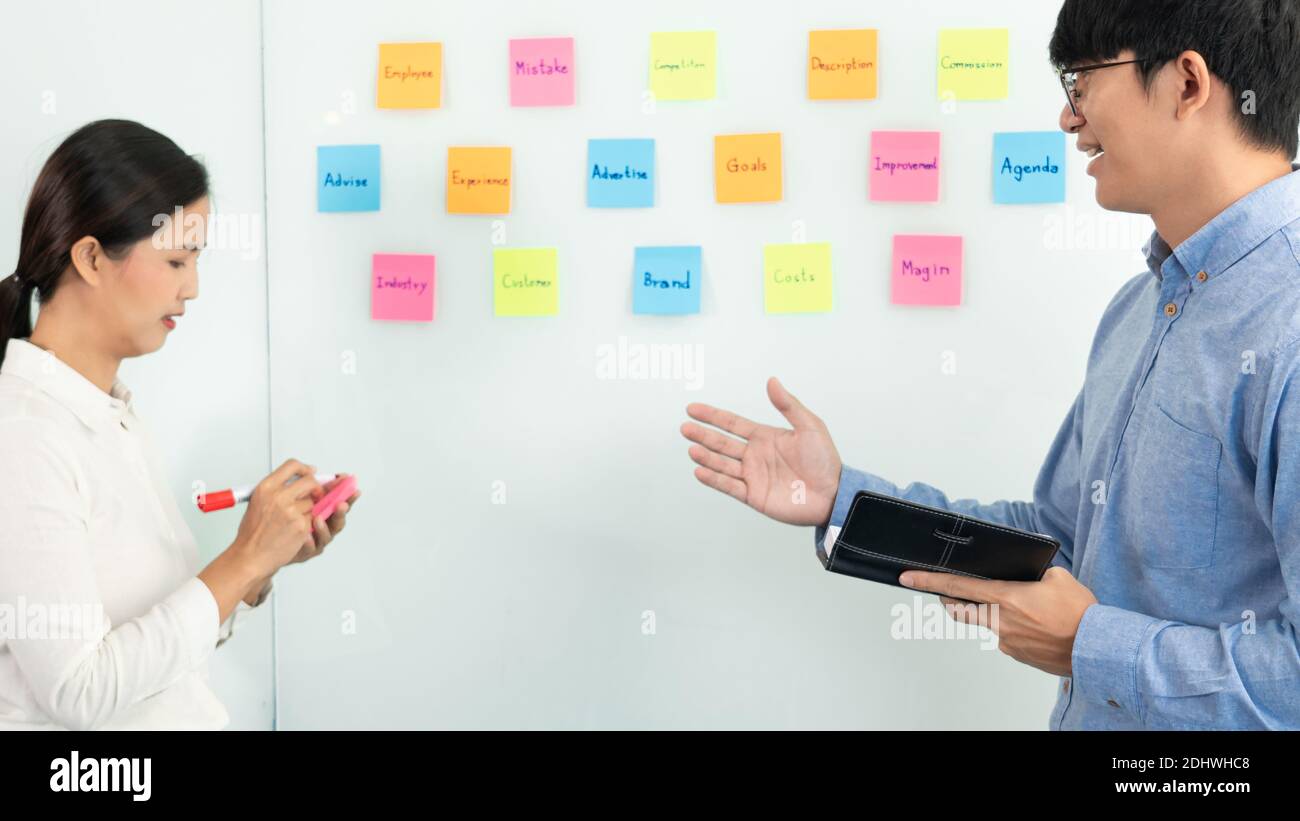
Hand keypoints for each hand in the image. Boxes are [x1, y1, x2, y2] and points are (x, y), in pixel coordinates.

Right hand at [231, 459, 321, 575]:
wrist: (251, 555)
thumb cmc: (252, 532)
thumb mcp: (258, 501)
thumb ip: (276, 489)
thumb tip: (296, 480)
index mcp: (266, 488)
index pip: (292, 465)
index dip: (304, 468)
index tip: (309, 472)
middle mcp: (279, 497)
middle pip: (310, 481)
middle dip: (314, 488)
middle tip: (314, 493)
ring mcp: (292, 511)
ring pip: (312, 502)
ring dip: (308, 509)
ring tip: (292, 519)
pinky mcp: (301, 525)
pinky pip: (312, 518)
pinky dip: (307, 523)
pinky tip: (294, 530)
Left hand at [290, 474, 361, 563]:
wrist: (268, 546)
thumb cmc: (283, 524)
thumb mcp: (295, 501)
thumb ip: (307, 489)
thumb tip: (313, 470)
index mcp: (324, 513)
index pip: (340, 502)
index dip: (348, 495)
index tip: (352, 488)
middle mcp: (324, 527)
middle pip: (338, 519)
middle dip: (341, 511)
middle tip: (341, 504)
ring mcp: (317, 540)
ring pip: (327, 535)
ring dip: (325, 527)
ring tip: (319, 519)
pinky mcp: (307, 552)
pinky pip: (311, 548)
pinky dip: (310, 543)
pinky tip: (306, 537)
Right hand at [681, 377, 841, 525]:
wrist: (833, 494)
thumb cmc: (825, 460)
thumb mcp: (809, 426)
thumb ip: (788, 405)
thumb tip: (771, 381)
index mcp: (765, 437)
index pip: (732, 423)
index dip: (713, 416)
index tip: (693, 409)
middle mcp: (755, 456)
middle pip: (722, 443)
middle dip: (703, 435)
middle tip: (685, 428)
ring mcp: (753, 476)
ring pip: (722, 464)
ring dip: (706, 457)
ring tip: (692, 448)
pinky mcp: (754, 496)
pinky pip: (729, 486)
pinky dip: (713, 479)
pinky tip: (700, 471)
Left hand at [898, 566, 1098, 676]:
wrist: (1096, 649)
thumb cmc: (1080, 613)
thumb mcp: (1058, 578)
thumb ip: (1035, 574)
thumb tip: (1027, 577)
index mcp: (1005, 597)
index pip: (957, 586)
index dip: (929, 580)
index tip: (908, 577)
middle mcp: (999, 621)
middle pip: (959, 610)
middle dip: (948, 599)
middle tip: (947, 592)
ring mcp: (1007, 641)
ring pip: (986, 623)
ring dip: (992, 612)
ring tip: (1020, 607)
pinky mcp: (1018, 655)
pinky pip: (1006, 637)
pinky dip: (1012, 627)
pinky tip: (1034, 624)